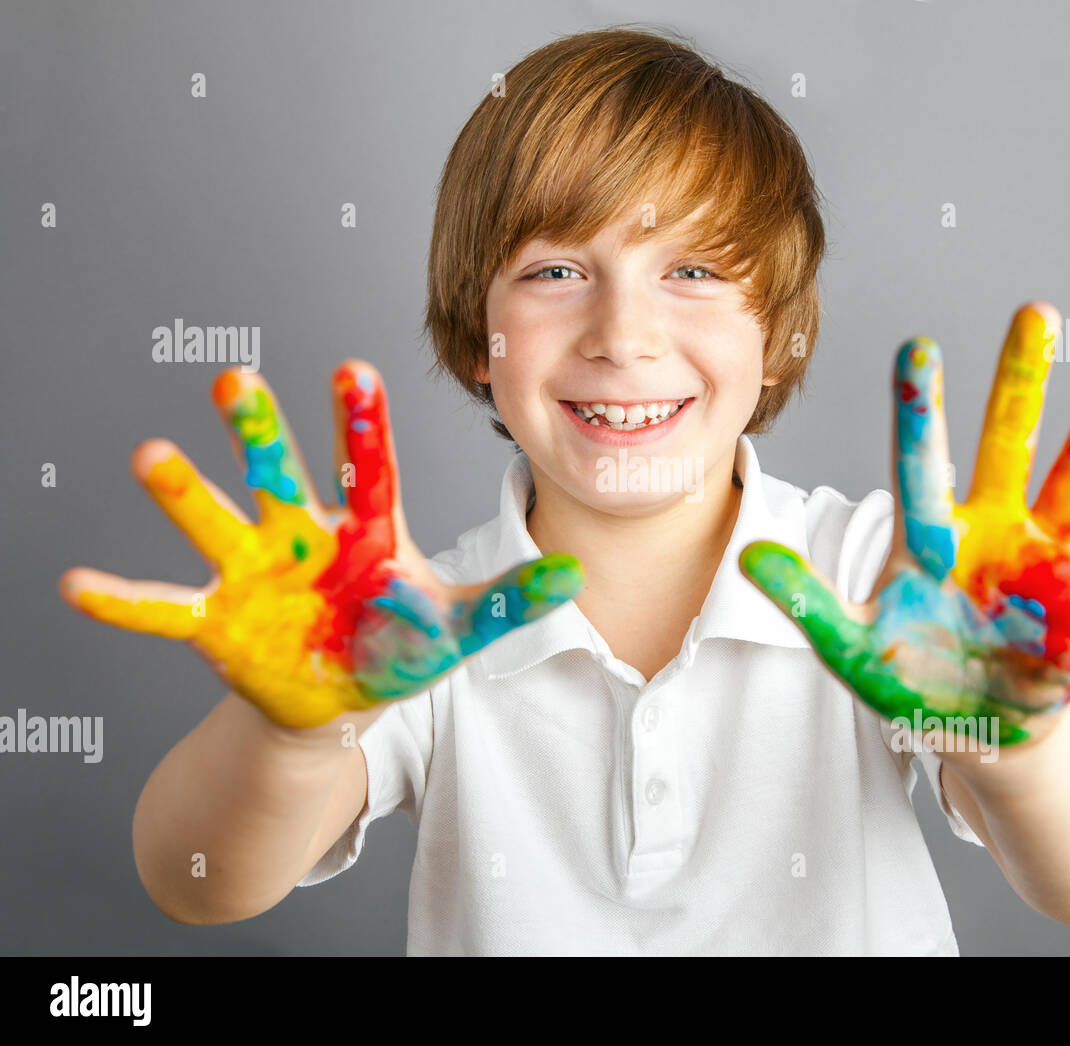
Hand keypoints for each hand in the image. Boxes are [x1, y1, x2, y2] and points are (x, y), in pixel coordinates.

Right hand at [60, 361, 583, 729]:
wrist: (343, 693)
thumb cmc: (398, 642)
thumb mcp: (457, 622)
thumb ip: (509, 599)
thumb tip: (575, 574)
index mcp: (364, 530)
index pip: (366, 468)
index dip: (358, 423)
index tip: (351, 370)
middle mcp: (302, 537)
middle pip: (277, 473)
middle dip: (259, 431)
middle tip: (236, 380)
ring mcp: (255, 575)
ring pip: (215, 524)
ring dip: (181, 494)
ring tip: (149, 455)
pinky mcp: (218, 622)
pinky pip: (163, 609)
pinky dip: (123, 603)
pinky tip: (78, 587)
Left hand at [740, 303, 1069, 748]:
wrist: (973, 725)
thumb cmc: (913, 676)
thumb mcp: (851, 645)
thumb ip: (808, 601)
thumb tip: (748, 557)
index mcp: (932, 539)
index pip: (922, 464)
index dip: (922, 410)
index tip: (918, 345)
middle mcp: (992, 533)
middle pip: (1007, 447)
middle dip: (1020, 384)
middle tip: (1035, 312)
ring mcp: (1046, 563)